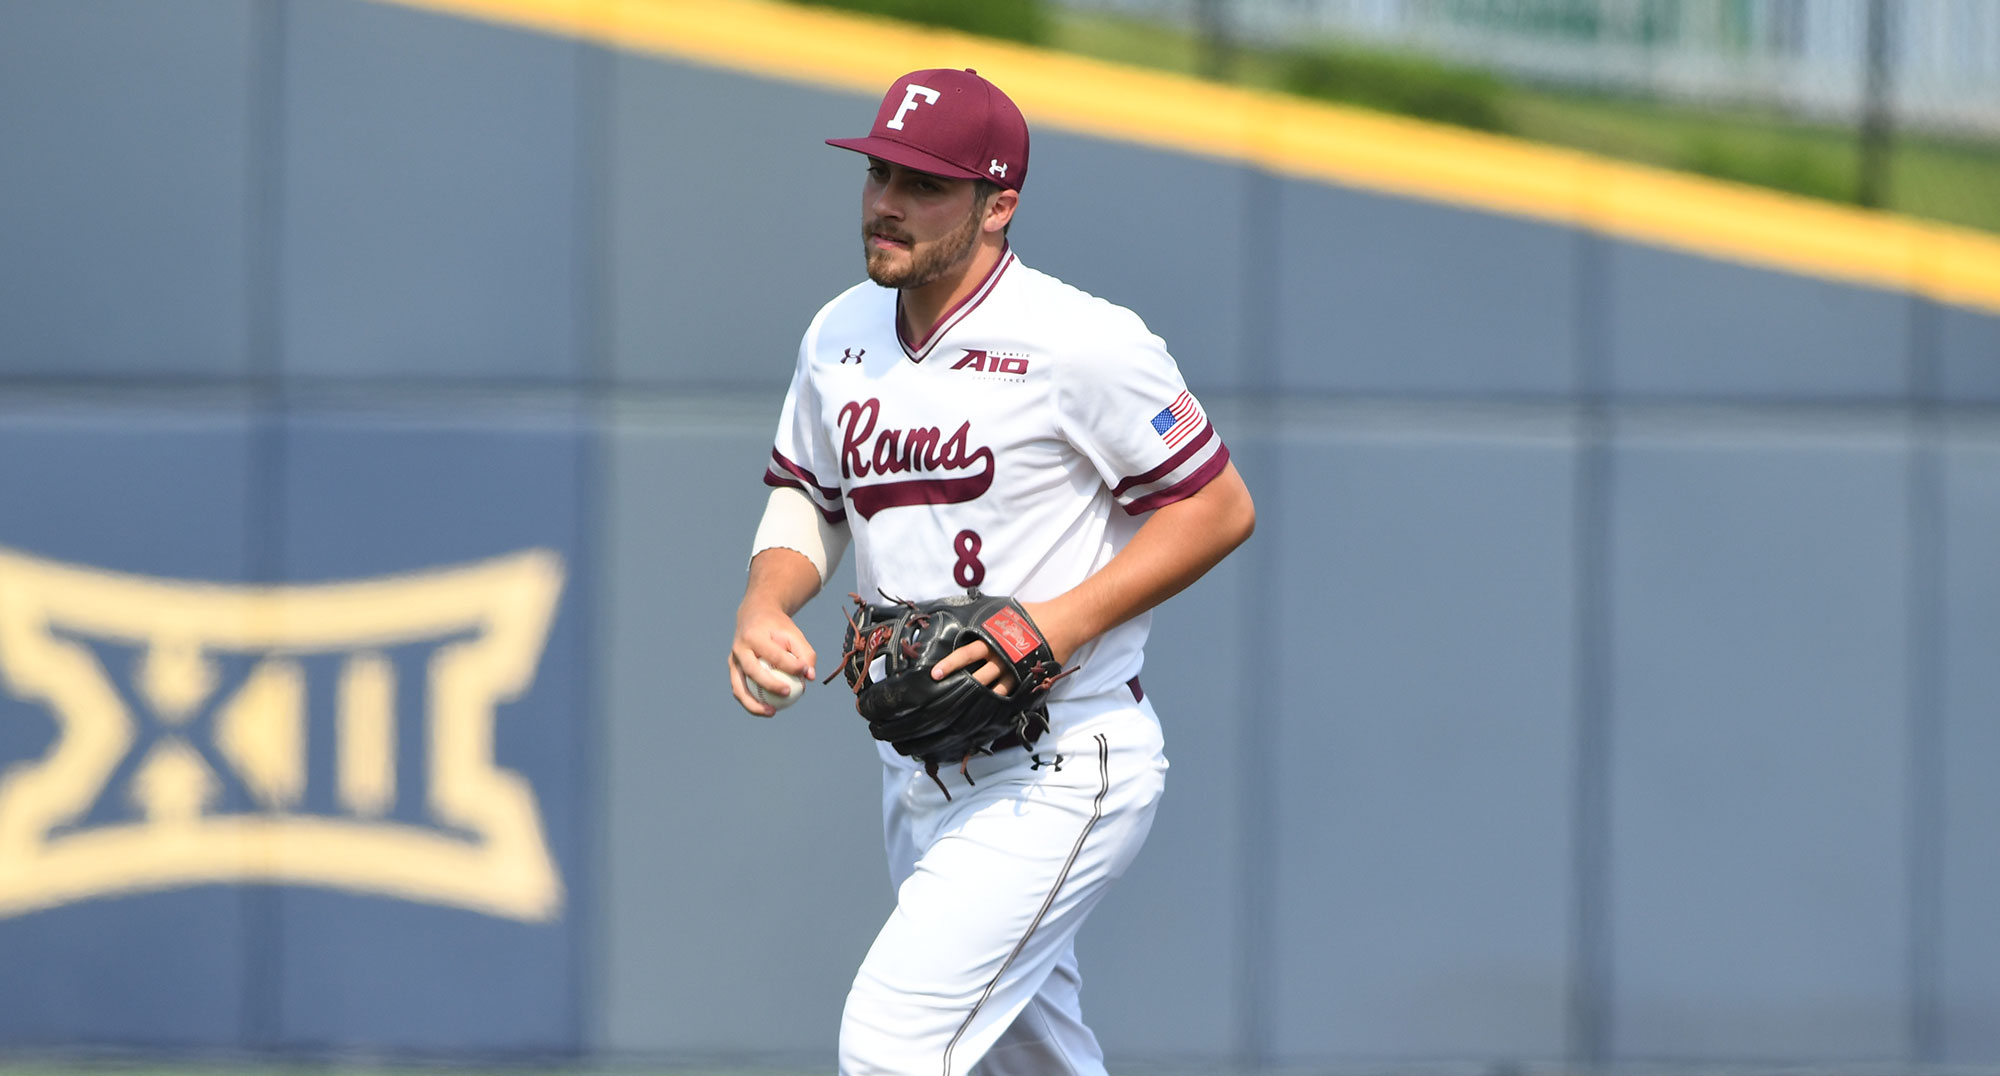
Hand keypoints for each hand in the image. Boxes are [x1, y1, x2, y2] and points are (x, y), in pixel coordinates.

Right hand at [729, 604, 816, 716]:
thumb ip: (806, 654)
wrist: (753, 616)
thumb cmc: (778, 628)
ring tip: (773, 712)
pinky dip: (752, 702)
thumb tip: (810, 677)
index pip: (773, 654)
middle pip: (753, 671)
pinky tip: (768, 708)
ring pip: (739, 688)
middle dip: (770, 684)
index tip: (805, 672)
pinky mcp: (733, 670)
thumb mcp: (794, 634)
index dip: (791, 665)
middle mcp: (739, 649)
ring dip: (754, 704)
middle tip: (788, 693)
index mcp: (754, 636)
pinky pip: (740, 690)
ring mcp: (733, 661)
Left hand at [927, 599, 1074, 695]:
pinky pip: (1011, 694)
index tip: (935, 672)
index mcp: (993, 640)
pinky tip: (989, 708)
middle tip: (944, 693)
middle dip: (959, 684)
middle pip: (976, 676)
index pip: (966, 653)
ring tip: (963, 706)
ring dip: (977, 697)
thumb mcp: (1005, 612)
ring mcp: (1014, 671)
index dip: (950, 663)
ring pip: (992, 689)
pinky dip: (999, 700)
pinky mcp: (1027, 680)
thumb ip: (988, 618)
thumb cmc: (1032, 615)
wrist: (1062, 624)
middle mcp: (1001, 658)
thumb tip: (969, 610)